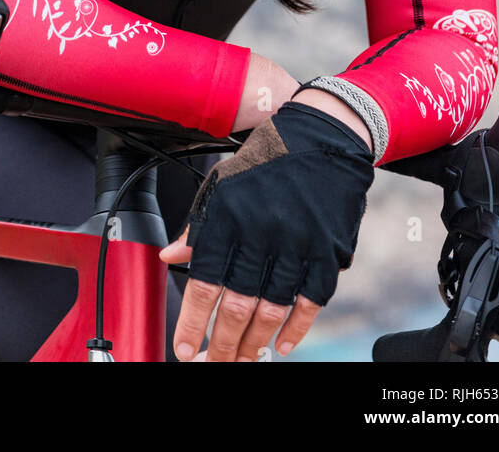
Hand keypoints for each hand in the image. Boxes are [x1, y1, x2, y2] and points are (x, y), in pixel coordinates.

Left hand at [159, 100, 374, 361]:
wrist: (322, 135)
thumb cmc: (268, 158)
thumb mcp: (221, 183)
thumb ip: (197, 226)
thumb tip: (170, 258)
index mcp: (228, 215)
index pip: (204, 281)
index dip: (193, 321)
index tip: (185, 348)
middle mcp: (261, 232)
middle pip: (237, 304)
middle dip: (223, 344)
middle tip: (214, 363)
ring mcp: (297, 243)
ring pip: (271, 308)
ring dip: (255, 341)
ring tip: (244, 358)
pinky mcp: (328, 251)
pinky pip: (310, 300)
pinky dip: (296, 328)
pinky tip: (281, 344)